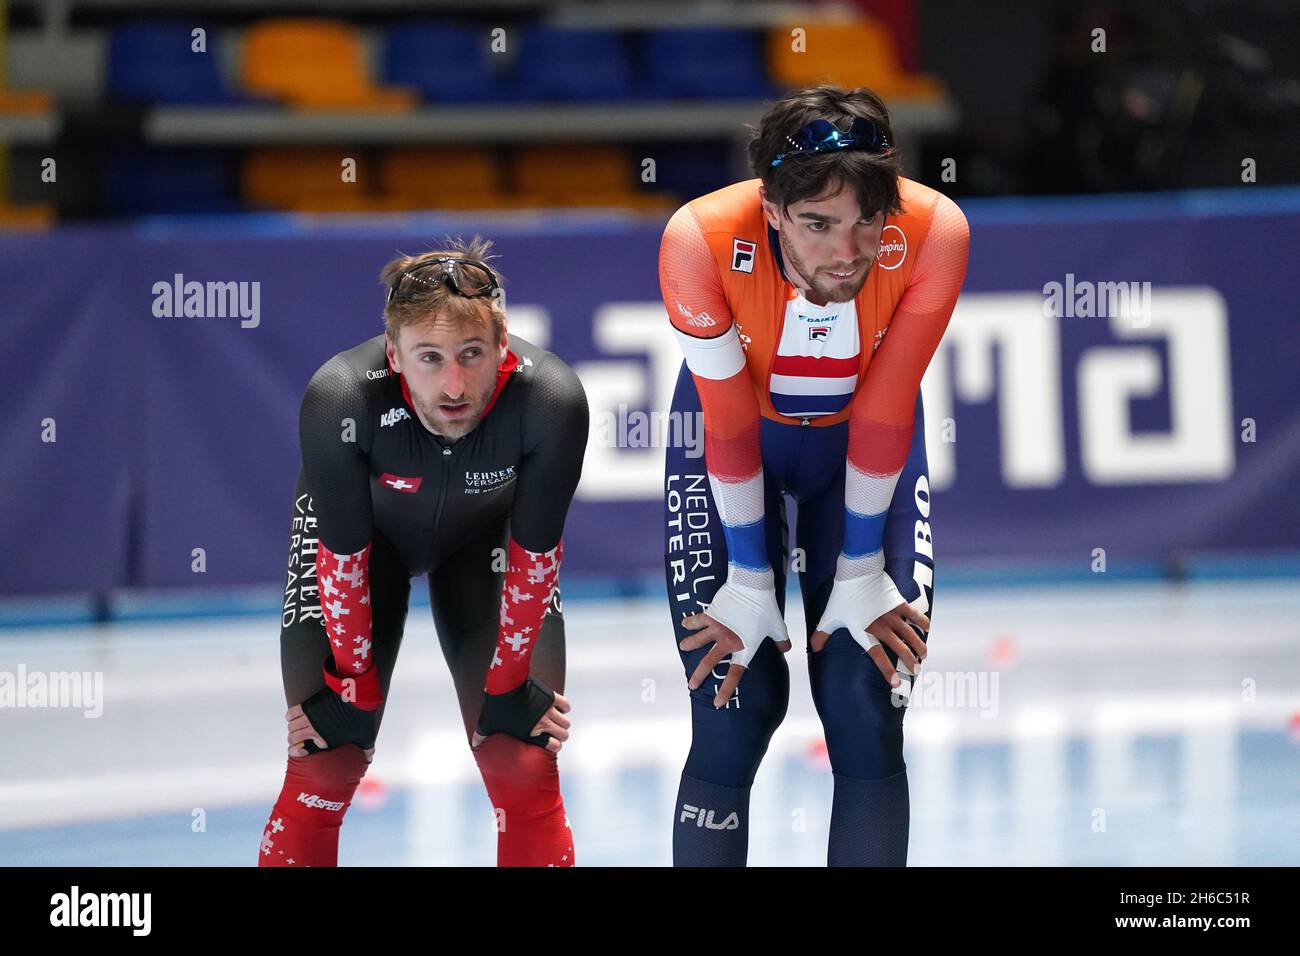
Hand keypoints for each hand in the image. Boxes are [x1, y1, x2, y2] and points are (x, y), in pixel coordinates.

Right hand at [286, 703, 374, 762]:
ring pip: (291, 727)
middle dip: (295, 741)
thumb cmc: (362, 719)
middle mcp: (312, 729)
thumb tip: (369, 760)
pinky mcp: (308, 705)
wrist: (358, 698)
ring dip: (293, 729)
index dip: (303, 750)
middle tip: (302, 739)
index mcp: (323, 740)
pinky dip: (291, 717)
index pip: (300, 751)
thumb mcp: (365, 738)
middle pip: (292, 739)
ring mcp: (309, 717)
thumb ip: (366, 751)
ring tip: (300, 729)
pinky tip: (296, 718)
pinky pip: (291, 714)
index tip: (309, 748)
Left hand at [472, 691, 571, 753]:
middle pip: (564, 734)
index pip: (555, 746)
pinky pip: (566, 705)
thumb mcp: (487, 724)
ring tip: (555, 720)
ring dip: (562, 722)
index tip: (550, 743)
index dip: (554, 746)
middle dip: (560, 735)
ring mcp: (549, 710)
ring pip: (566, 722)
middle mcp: (544, 723)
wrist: (504, 685)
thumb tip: (473, 745)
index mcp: (532, 733)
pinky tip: (557, 707)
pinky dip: (563, 707)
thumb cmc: (495, 706)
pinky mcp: (551, 696)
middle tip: (553, 732)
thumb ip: (481, 737)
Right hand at [679, 611, 791, 707]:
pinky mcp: (711, 614)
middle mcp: (728, 641)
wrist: (752, 586)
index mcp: (744, 647)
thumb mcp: (778, 627)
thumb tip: (785, 649)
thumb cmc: (766, 607)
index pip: (734, 675)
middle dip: (698, 676)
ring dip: (689, 646)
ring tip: (682, 648)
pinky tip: (684, 625)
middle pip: (709, 663)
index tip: (718, 703)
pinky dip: (690, 623)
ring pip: (698, 642)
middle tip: (690, 685)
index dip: (726, 691)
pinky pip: (697, 620)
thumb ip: (781, 641)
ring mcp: (717, 628)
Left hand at [811, 600, 928, 688]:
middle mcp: (880, 626)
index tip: (896, 683)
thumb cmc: (841, 596)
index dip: (887, 671)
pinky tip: (927, 629)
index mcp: (863, 631)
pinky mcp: (898, 602)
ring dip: (918, 646)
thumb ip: (822, 635)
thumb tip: (814, 649)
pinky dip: (922, 622)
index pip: (877, 655)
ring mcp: (891, 614)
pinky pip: (914, 614)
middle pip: (899, 648)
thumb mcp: (829, 617)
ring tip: (923, 655)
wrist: (856, 572)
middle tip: (916, 670)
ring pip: (910, 634)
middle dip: (909, 661)